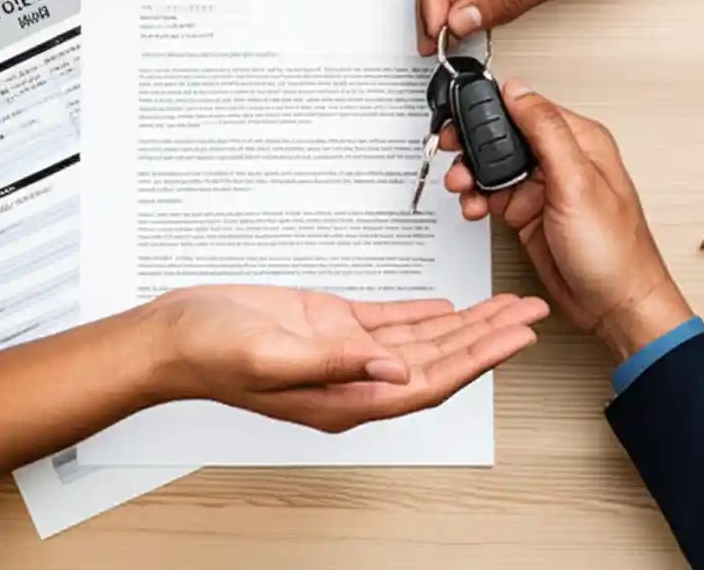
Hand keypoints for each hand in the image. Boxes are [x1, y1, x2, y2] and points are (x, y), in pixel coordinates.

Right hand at [140, 285, 546, 432]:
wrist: (174, 336)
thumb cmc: (212, 354)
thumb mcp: (274, 357)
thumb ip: (337, 363)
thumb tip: (398, 369)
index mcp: (346, 398)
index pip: (431, 382)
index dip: (479, 360)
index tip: (516, 338)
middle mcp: (353, 378)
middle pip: (438, 359)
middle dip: (488, 337)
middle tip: (530, 315)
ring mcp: (343, 351)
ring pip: (420, 339)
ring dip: (465, 322)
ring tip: (505, 306)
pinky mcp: (329, 325)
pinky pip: (388, 321)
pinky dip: (421, 312)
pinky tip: (448, 305)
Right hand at [440, 82, 691, 362]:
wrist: (615, 305)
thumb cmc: (614, 250)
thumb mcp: (577, 181)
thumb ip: (546, 131)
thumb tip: (519, 91)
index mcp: (579, 142)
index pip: (528, 108)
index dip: (493, 110)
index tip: (464, 117)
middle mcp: (560, 162)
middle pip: (505, 137)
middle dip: (474, 146)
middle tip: (453, 153)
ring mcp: (544, 189)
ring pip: (494, 169)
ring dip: (472, 177)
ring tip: (462, 188)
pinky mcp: (530, 215)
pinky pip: (494, 198)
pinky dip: (479, 202)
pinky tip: (475, 209)